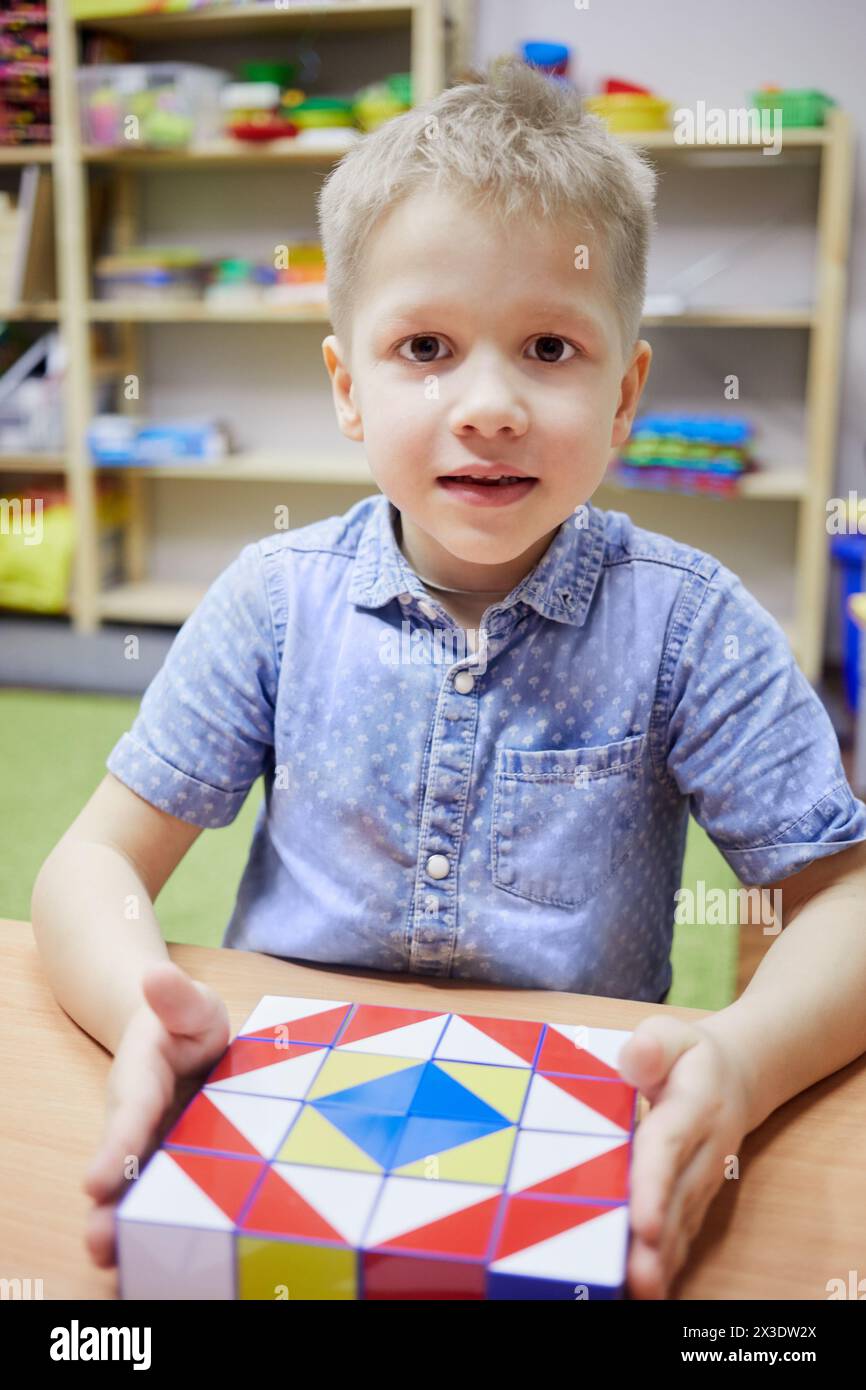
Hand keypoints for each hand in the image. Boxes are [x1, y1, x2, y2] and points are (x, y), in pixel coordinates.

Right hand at [82, 962, 230, 1268]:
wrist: (176, 1035)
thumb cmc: (185, 1020)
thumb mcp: (191, 1003)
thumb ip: (176, 996)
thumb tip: (155, 973)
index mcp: (142, 1079)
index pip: (132, 1113)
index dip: (116, 1147)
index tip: (94, 1181)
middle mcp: (138, 1121)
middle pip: (123, 1165)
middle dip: (110, 1204)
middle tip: (98, 1242)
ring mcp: (152, 1146)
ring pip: (135, 1187)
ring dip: (127, 1223)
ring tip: (116, 1260)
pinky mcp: (170, 1162)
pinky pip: (162, 1193)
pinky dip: (157, 1223)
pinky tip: (160, 1256)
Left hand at [616, 1015, 751, 1298]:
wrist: (736, 1077)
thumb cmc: (689, 1054)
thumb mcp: (672, 1033)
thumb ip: (653, 1044)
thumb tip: (636, 1056)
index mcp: (692, 1105)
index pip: (668, 1145)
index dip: (654, 1183)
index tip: (641, 1220)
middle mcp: (704, 1150)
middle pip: (678, 1197)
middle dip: (657, 1238)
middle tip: (636, 1276)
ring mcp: (705, 1178)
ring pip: (683, 1222)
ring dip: (662, 1258)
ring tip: (641, 1289)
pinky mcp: (698, 1197)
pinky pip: (684, 1232)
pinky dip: (668, 1262)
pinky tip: (649, 1288)